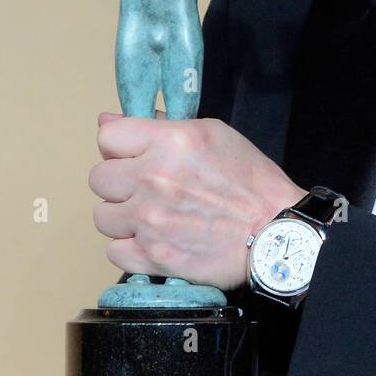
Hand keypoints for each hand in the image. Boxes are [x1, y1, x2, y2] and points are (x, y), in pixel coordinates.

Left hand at [90, 111, 304, 290]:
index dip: (121, 147)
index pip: (107, 136)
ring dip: (124, 217)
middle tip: (148, 189)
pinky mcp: (153, 256)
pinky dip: (131, 247)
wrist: (277, 232)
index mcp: (170, 143)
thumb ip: (159, 126)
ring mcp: (149, 220)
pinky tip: (155, 239)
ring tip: (153, 217)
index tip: (135, 156)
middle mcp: (153, 179)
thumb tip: (107, 120)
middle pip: (98, 177)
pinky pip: (114, 251)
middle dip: (121, 182)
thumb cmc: (252, 183)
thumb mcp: (213, 134)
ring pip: (102, 216)